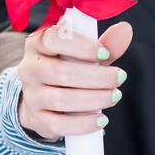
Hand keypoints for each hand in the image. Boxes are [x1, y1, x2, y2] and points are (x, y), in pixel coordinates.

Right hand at [17, 21, 133, 140]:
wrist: (44, 100)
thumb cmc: (68, 68)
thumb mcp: (85, 54)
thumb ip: (105, 44)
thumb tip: (125, 30)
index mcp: (38, 43)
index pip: (53, 39)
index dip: (81, 46)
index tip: (105, 53)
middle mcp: (29, 68)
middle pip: (61, 72)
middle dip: (97, 76)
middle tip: (119, 77)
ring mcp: (31, 95)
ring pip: (61, 99)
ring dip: (94, 99)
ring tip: (114, 96)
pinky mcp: (36, 119)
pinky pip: (58, 125)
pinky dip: (83, 123)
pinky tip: (101, 119)